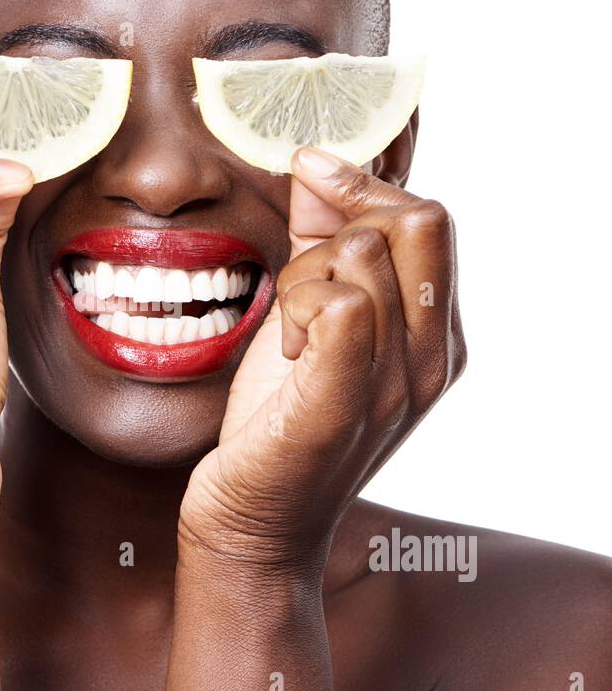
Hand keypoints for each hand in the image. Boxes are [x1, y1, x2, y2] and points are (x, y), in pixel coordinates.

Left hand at [179, 146, 465, 574]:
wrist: (255, 525)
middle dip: (343, 216)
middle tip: (300, 272)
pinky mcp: (346, 402)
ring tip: (289, 329)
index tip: (309, 179)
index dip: (363, 186)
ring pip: (363, 252)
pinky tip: (287, 345)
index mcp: (435, 335)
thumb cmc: (279, 424)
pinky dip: (299, 304)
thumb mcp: (307, 319)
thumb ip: (319, 242)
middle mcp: (433, 357)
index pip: (429, 217)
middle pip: (418, 219)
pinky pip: (343, 304)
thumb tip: (316, 164)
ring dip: (304, 272)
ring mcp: (398, 383)